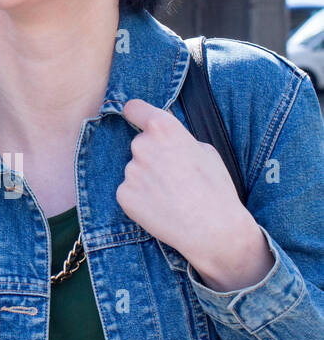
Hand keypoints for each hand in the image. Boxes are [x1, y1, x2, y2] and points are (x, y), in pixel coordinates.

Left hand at [118, 98, 271, 291]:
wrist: (214, 231)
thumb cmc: (216, 190)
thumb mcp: (206, 152)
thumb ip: (179, 139)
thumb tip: (165, 139)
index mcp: (163, 129)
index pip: (135, 108)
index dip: (137, 113)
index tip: (136, 117)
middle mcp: (141, 145)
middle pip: (140, 144)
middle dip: (152, 156)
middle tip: (175, 176)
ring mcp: (130, 170)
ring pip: (136, 169)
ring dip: (147, 179)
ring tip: (172, 196)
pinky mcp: (123, 194)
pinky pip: (130, 190)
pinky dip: (141, 198)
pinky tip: (162, 208)